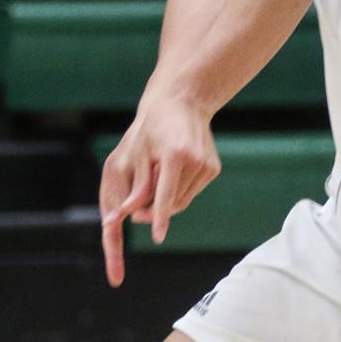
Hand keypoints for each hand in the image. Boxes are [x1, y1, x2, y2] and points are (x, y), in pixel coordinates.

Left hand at [99, 87, 221, 285]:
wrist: (183, 104)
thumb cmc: (154, 127)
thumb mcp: (139, 153)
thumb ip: (136, 185)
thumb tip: (126, 213)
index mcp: (176, 154)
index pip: (166, 194)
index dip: (160, 217)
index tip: (158, 237)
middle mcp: (196, 161)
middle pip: (174, 201)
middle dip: (156, 212)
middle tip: (137, 216)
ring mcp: (208, 165)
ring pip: (184, 200)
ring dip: (167, 203)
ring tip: (150, 193)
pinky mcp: (214, 169)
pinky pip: (192, 191)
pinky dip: (178, 193)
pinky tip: (168, 178)